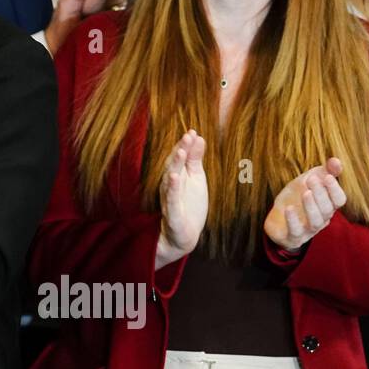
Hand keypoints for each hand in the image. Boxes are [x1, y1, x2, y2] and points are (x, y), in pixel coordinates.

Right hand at [157, 129, 206, 267]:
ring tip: (180, 151)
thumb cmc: (188, 205)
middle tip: (188, 136)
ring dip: (175, 165)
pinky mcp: (172, 214)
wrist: (183, 237)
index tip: (193, 131)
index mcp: (177, 176)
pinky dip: (172, 189)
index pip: (179, 158)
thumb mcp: (195, 179)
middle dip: (180, 150)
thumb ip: (195, 158)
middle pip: (174, 164)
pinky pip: (170, 200)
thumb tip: (199, 137)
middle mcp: (170, 185)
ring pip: (170, 180)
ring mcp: (170, 199)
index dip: (185, 145)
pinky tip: (175, 178)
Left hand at [264, 157, 346, 251]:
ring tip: (305, 193)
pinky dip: (293, 221)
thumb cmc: (297, 198)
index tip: (327, 176)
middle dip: (321, 194)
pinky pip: (296, 231)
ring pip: (315, 221)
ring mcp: (308, 229)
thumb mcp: (308, 181)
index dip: (335, 189)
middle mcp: (321, 219)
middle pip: (327, 209)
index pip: (339, 200)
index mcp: (328, 205)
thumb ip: (324, 171)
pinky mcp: (292, 236)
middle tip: (312, 180)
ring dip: (311, 207)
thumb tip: (336, 160)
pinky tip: (289, 209)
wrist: (277, 218)